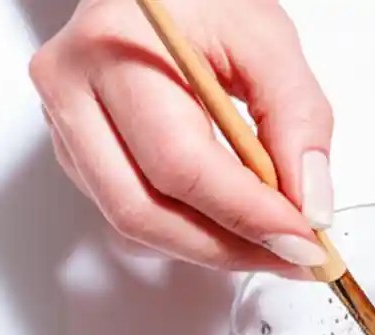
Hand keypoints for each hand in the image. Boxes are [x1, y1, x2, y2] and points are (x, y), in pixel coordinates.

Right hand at [30, 0, 331, 272]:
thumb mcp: (266, 39)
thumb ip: (298, 121)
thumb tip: (310, 206)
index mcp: (114, 49)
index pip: (179, 162)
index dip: (246, 214)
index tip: (303, 240)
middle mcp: (71, 91)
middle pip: (143, 210)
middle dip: (227, 248)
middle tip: (292, 255)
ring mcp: (64, 127)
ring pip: (133, 224)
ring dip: (210, 246)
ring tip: (271, 240)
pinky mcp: (77, 153)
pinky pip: (132, 213)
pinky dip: (188, 229)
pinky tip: (232, 219)